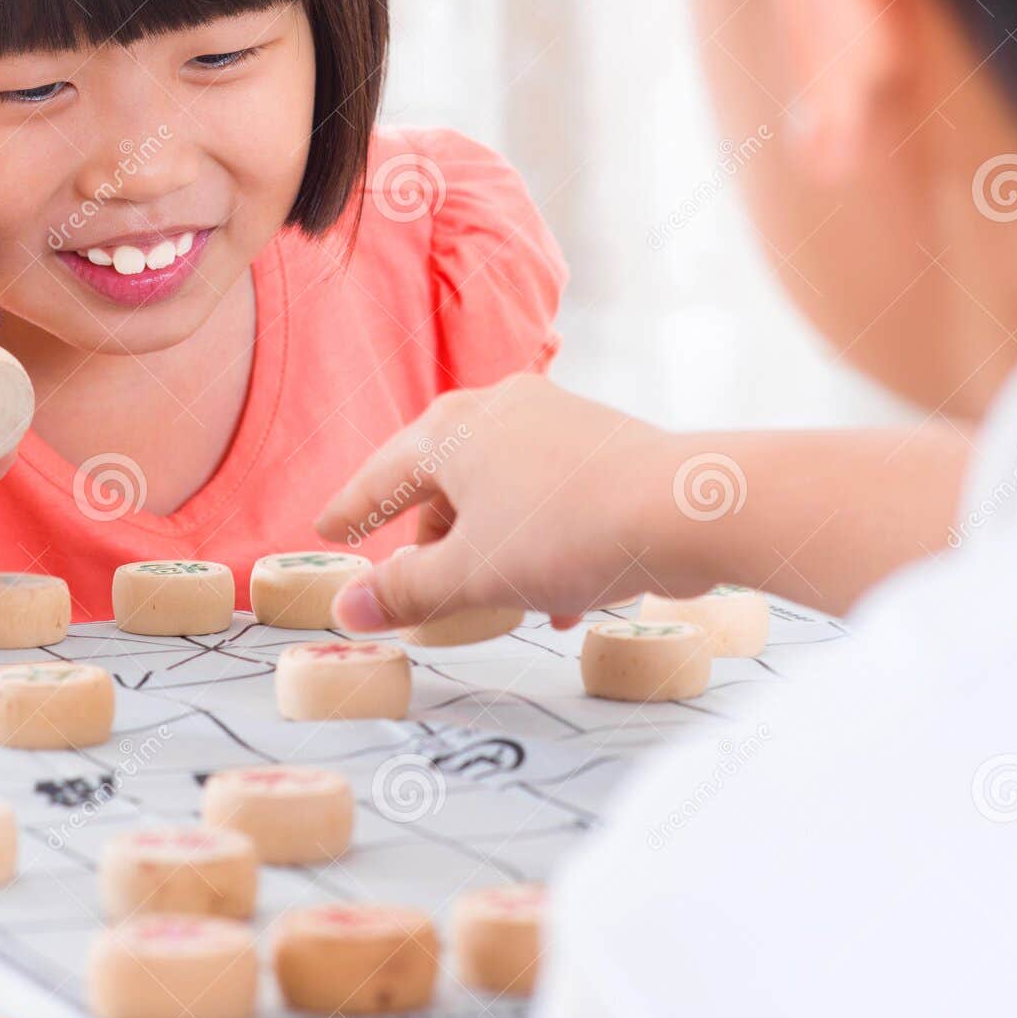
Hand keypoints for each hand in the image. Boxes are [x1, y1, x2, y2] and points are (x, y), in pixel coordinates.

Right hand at [313, 372, 691, 632]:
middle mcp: (498, 409)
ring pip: (500, 491)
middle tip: (417, 581)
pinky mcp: (601, 443)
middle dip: (431, 539)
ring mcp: (554, 420)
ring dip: (490, 549)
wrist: (688, 507)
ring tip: (496, 604)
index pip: (381, 475)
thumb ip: (405, 592)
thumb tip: (346, 608)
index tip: (328, 530)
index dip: (351, 510)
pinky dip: (537, 542)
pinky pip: (547, 495)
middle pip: (442, 479)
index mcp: (451, 429)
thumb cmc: (568, 532)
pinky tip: (560, 599)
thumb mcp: (473, 575)